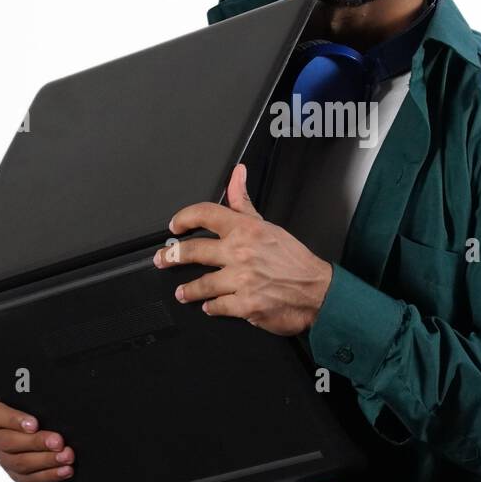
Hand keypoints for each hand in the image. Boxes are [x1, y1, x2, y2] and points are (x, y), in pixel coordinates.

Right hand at [0, 398, 74, 481]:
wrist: (51, 431)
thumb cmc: (43, 410)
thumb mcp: (38, 402)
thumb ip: (39, 400)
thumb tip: (53, 397)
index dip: (13, 419)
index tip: (35, 424)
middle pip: (8, 442)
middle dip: (36, 442)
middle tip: (58, 442)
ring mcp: (4, 458)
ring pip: (20, 463)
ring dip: (47, 460)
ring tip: (67, 456)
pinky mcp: (17, 475)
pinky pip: (31, 479)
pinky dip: (50, 475)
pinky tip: (65, 470)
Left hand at [156, 163, 332, 335]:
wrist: (317, 292)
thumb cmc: (294, 260)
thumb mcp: (268, 226)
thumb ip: (244, 203)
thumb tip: (237, 174)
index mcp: (246, 229)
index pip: (205, 214)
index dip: (184, 218)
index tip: (175, 226)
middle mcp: (241, 253)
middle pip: (193, 251)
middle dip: (172, 256)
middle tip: (163, 260)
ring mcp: (242, 280)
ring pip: (201, 284)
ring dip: (189, 290)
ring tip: (183, 292)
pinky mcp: (245, 305)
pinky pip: (217, 307)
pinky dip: (211, 307)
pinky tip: (209, 306)